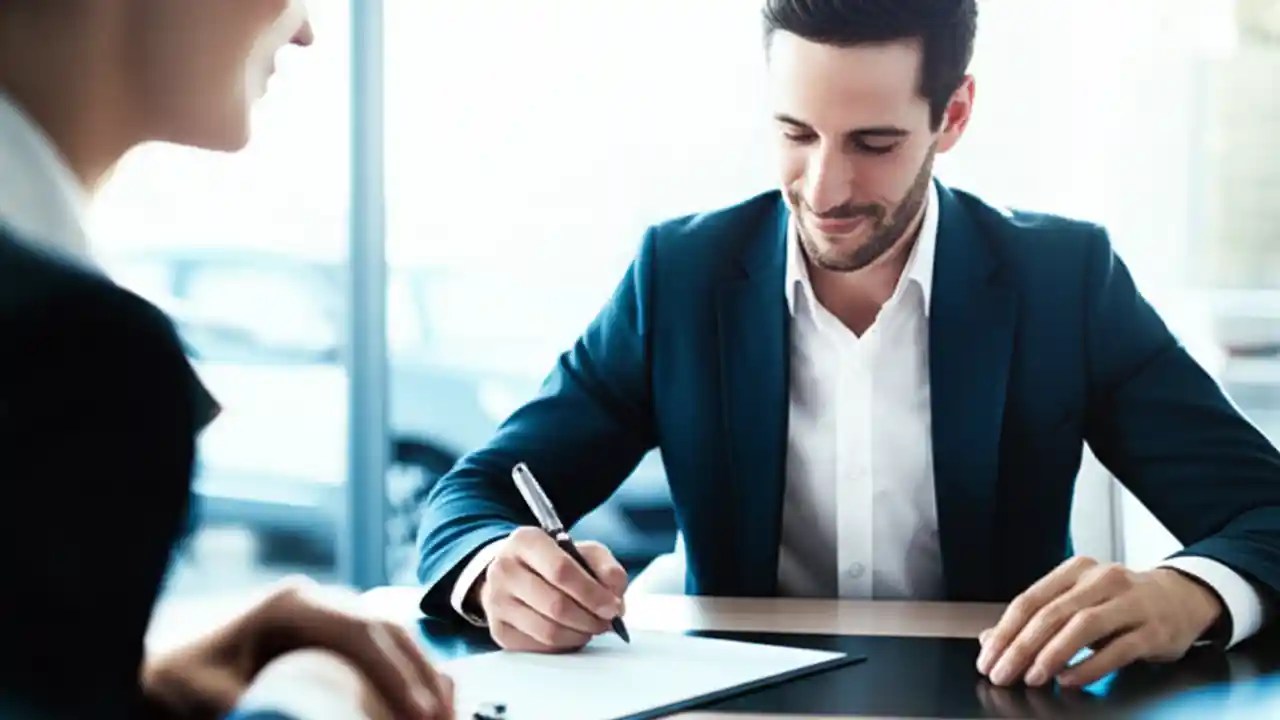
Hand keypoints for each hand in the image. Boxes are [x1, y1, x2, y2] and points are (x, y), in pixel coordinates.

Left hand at [143, 578, 454, 719]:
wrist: (160, 673)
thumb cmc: (178, 682)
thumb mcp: (214, 698)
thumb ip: (256, 708)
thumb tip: (299, 719)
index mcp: (291, 604)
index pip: (362, 632)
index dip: (397, 674)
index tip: (419, 715)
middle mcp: (316, 601)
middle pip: (388, 632)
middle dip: (423, 677)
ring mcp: (325, 617)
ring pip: (393, 639)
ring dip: (425, 676)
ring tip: (447, 715)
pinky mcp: (329, 639)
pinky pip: (382, 651)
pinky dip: (410, 674)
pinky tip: (432, 702)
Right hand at [474, 527, 627, 651]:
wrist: (515, 573)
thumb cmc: (554, 562)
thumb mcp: (583, 552)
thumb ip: (606, 568)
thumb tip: (614, 597)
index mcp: (526, 541)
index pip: (561, 570)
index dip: (592, 593)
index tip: (613, 606)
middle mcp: (504, 569)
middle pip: (556, 605)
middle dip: (590, 618)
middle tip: (607, 621)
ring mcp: (497, 601)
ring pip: (548, 631)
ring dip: (580, 634)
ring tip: (592, 627)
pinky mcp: (499, 630)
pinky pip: (539, 647)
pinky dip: (564, 645)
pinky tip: (572, 633)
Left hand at [976, 557, 1222, 688]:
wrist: (1183, 598)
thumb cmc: (1120, 603)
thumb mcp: (1077, 604)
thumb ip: (1036, 620)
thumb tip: (990, 641)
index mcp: (1076, 570)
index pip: (1029, 600)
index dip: (1004, 632)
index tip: (987, 659)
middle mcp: (1102, 579)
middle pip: (1051, 613)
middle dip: (1020, 648)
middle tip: (1002, 675)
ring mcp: (1131, 602)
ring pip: (1082, 626)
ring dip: (1052, 655)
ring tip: (1032, 677)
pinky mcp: (1155, 629)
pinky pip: (1118, 649)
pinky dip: (1089, 666)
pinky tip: (1069, 680)